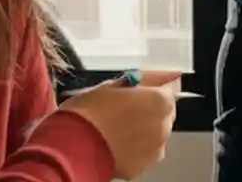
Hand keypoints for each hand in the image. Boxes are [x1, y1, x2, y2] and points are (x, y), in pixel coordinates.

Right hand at [58, 70, 179, 179]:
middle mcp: (164, 126)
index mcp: (160, 101)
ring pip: (156, 134)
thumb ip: (146, 80)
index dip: (152, 88)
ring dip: (144, 130)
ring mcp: (155, 148)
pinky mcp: (142, 166)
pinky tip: (115, 145)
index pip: (170, 88)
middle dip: (149, 109)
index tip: (140, 90)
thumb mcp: (114, 85)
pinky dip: (136, 149)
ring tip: (115, 130)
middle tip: (123, 110)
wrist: (70, 148)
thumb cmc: (88, 113)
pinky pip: (145, 153)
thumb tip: (170, 75)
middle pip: (164, 112)